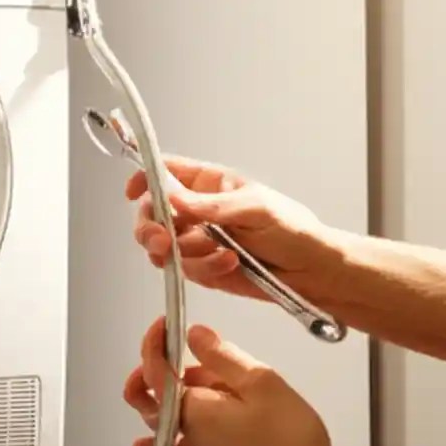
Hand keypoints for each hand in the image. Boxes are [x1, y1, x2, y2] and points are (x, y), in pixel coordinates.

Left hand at [123, 317, 346, 445]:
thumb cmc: (287, 440)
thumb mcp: (260, 384)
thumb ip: (222, 357)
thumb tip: (193, 334)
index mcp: (188, 407)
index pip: (153, 369)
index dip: (154, 342)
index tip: (167, 321)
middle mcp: (186, 427)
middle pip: (153, 394)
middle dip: (157, 364)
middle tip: (176, 342)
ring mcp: (201, 444)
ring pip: (173, 409)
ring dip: (179, 386)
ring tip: (210, 366)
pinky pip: (182, 438)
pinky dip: (165, 431)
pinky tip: (144, 442)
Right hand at [125, 156, 339, 301]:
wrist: (312, 273)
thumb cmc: (293, 231)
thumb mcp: (254, 208)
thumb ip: (210, 205)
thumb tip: (172, 196)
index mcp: (209, 184)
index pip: (165, 172)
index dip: (144, 178)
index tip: (133, 191)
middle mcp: (197, 210)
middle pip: (152, 213)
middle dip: (151, 228)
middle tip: (163, 240)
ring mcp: (197, 240)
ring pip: (161, 246)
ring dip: (182, 254)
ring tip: (215, 254)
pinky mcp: (201, 267)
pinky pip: (183, 270)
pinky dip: (204, 269)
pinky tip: (229, 264)